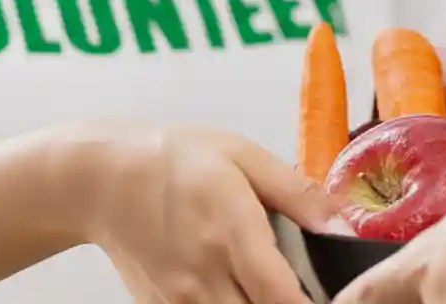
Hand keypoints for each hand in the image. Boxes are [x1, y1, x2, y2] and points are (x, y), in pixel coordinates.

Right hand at [59, 123, 341, 302]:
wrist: (100, 180)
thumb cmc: (174, 159)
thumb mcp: (242, 155)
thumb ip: (296, 192)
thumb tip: (344, 226)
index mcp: (231, 231)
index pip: (281, 296)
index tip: (334, 298)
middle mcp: (205, 275)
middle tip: (305, 288)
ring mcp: (180, 300)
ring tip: (271, 286)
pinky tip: (239, 288)